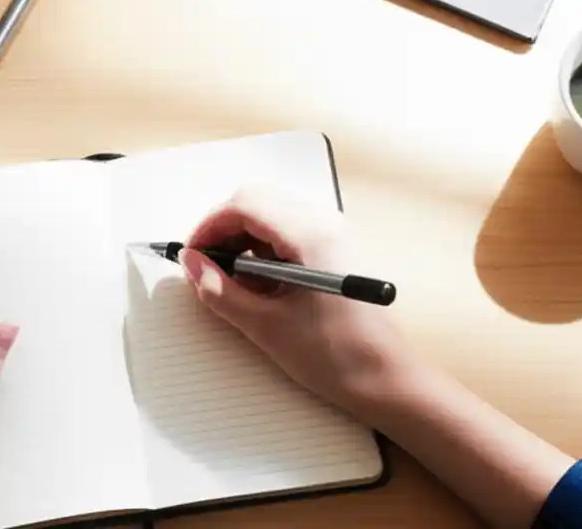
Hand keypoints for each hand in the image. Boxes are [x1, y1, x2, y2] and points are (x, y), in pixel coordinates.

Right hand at [179, 185, 412, 414]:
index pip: (245, 205)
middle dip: (223, 230)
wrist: (389, 379)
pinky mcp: (337, 249)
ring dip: (243, 241)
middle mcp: (326, 224)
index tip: (192, 256)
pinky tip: (261, 286)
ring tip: (234, 283)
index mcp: (312, 236)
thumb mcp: (266, 326)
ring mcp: (335, 234)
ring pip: (272, 215)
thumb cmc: (338, 357)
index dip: (209, 226)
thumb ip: (220, 291)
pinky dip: (264, 250)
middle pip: (258, 201)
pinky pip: (289, 232)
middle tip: (206, 268)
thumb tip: (192, 265)